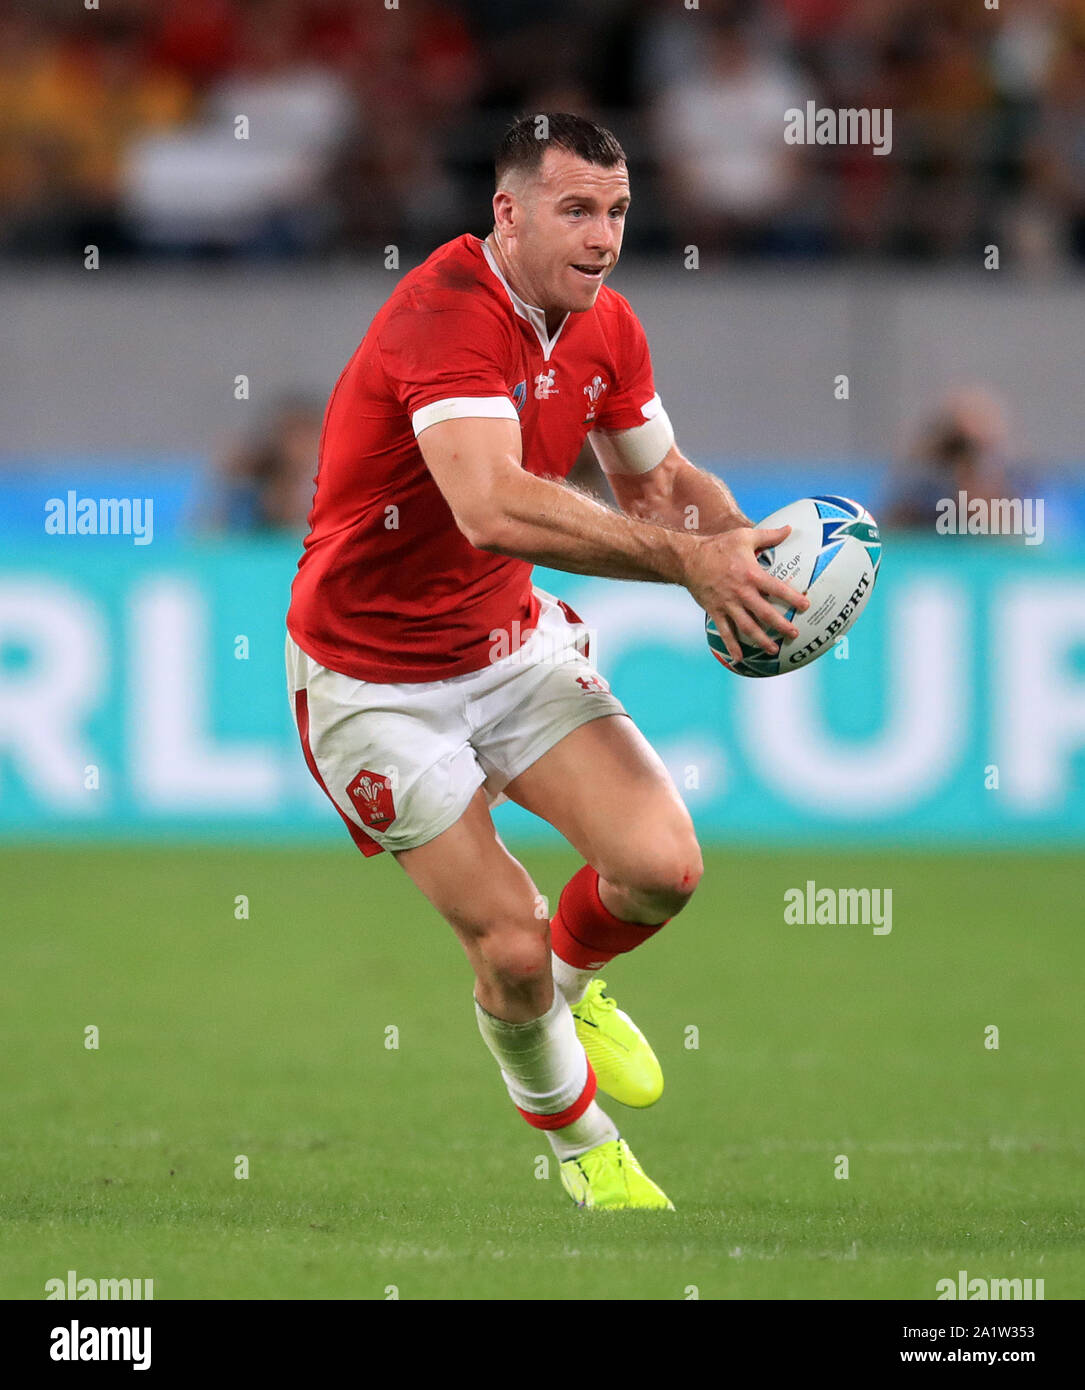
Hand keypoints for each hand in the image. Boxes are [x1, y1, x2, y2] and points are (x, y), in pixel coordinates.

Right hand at [681, 525, 809, 663]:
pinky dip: (732, 645)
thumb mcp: (744, 536)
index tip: (805, 605)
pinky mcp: (715, 611)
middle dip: (780, 625)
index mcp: (751, 574)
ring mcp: (727, 604)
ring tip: (773, 649)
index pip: (776, 588)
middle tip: (794, 634)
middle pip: (764, 613)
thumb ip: (769, 535)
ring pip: (747, 626)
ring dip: (760, 639)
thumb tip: (790, 528)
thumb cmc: (719, 546)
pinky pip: (724, 631)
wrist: (688, 559)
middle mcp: (741, 592)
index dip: (792, 598)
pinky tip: (740, 658)